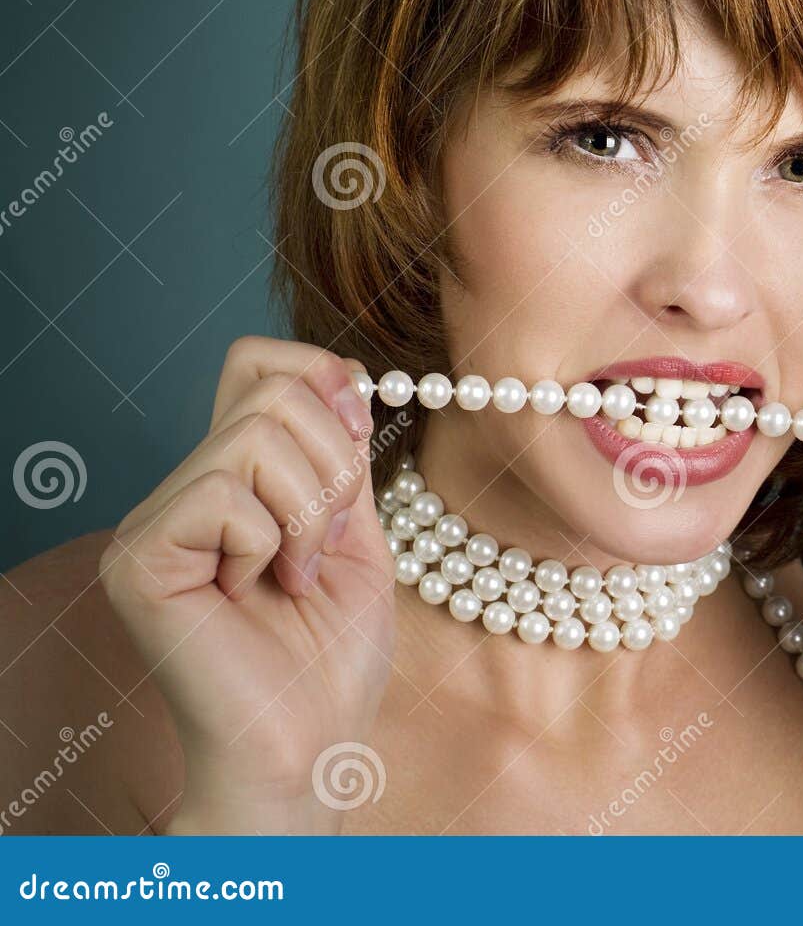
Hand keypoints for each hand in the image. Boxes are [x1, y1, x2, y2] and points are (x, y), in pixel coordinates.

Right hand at [99, 336, 395, 832]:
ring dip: (311, 511)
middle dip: (336, 465)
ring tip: (295, 576)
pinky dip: (269, 543)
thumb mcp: (359, 534)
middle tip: (326, 545)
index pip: (256, 362)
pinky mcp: (140, 558)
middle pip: (271, 390)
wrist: (311, 744)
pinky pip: (225, 494)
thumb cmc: (332, 657)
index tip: (357, 438)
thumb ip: (342, 455)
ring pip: (256, 433)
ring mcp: (155, 521)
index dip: (318, 376)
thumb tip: (340, 372)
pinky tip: (255, 594)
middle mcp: (185, 489)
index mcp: (237, 479)